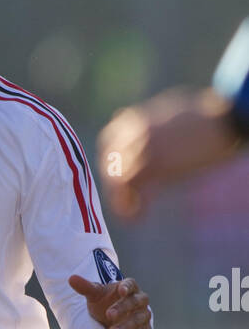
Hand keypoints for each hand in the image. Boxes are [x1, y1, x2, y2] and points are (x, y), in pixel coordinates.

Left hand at [68, 274, 151, 328]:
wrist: (112, 319)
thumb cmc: (105, 302)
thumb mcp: (95, 295)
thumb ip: (86, 287)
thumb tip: (71, 278)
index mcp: (129, 288)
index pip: (130, 284)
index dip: (127, 287)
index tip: (121, 290)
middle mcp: (139, 300)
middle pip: (135, 302)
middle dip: (123, 308)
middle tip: (109, 315)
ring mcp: (143, 315)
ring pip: (139, 320)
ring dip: (127, 326)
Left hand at [97, 88, 239, 219]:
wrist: (222, 119)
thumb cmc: (201, 116)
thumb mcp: (165, 111)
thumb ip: (143, 121)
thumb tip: (122, 119)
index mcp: (134, 119)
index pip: (107, 143)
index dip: (111, 164)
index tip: (119, 178)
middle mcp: (132, 132)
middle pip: (109, 165)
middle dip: (115, 185)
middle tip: (127, 201)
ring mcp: (140, 148)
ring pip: (116, 179)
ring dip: (121, 199)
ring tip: (134, 211)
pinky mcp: (153, 164)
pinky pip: (130, 189)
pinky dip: (130, 207)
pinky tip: (138, 216)